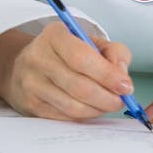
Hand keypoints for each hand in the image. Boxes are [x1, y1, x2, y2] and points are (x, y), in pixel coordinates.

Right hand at [0, 22, 133, 120]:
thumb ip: (113, 51)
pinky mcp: (31, 104)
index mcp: (54, 35)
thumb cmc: (64, 50)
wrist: (26, 63)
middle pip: (79, 86)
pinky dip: (84, 115)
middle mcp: (39, 58)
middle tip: (121, 99)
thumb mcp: (89, 39)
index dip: (107, 74)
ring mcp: (32, 83)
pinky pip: (64, 116)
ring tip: (110, 104)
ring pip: (72, 106)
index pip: (82, 58)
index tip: (125, 85)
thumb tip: (122, 74)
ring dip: (97, 109)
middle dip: (106, 97)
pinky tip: (93, 109)